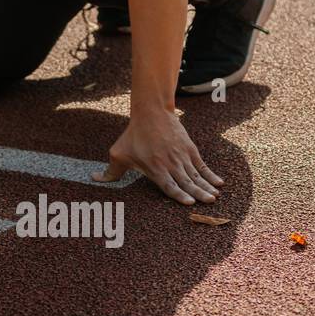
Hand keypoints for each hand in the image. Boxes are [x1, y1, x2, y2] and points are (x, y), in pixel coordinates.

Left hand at [93, 108, 222, 204]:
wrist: (151, 112)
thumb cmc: (133, 135)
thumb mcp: (119, 153)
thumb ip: (110, 171)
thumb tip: (94, 179)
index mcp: (155, 168)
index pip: (169, 186)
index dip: (179, 195)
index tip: (190, 203)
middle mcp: (171, 164)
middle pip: (187, 182)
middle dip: (199, 193)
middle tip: (209, 202)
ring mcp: (182, 156)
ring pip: (197, 175)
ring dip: (207, 186)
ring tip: (215, 196)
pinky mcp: (189, 149)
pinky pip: (202, 165)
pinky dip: (211, 174)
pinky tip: (220, 183)